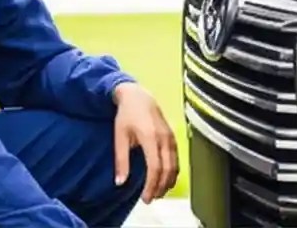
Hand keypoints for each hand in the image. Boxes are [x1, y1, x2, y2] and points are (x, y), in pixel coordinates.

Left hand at [112, 82, 178, 202]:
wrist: (138, 96)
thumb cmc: (126, 115)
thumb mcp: (119, 137)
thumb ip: (121, 161)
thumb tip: (120, 183)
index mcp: (150, 137)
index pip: (155, 168)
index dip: (151, 186)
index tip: (145, 198)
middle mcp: (164, 138)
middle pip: (168, 170)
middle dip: (160, 187)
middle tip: (151, 199)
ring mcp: (171, 137)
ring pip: (175, 166)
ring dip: (168, 182)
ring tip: (158, 192)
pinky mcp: (173, 137)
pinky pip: (177, 159)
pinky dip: (173, 172)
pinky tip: (165, 180)